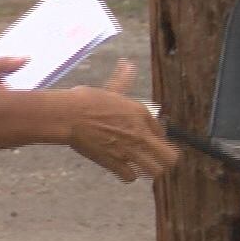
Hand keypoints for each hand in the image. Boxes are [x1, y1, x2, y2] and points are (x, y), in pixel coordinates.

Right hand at [59, 60, 180, 182]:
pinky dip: (127, 175)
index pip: (164, 133)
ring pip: (155, 171)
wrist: (69, 115)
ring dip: (149, 170)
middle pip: (170, 158)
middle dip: (165, 160)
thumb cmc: (87, 100)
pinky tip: (121, 168)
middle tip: (155, 159)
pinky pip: (130, 177)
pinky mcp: (115, 163)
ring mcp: (129, 150)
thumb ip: (123, 78)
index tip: (148, 139)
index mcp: (142, 114)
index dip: (158, 137)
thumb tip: (127, 63)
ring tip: (140, 166)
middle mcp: (140, 134)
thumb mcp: (111, 88)